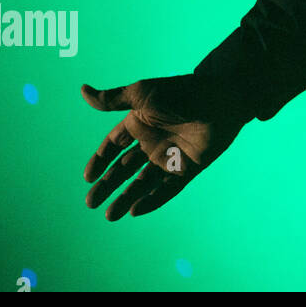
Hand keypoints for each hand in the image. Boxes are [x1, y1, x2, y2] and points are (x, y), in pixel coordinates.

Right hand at [81, 75, 248, 219]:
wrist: (223, 99)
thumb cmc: (183, 92)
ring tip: (109, 215)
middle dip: (107, 185)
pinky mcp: (189, 167)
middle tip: (90, 203)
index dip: (100, 160)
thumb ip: (113, 99)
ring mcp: (171, 155)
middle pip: (124, 168)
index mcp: (141, 123)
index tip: (87, 177)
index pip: (114, 145)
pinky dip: (153, 200)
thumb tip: (81, 90)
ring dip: (126, 198)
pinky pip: (168, 188)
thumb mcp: (143, 94)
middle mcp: (154, 141)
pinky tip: (136, 211)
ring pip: (143, 182)